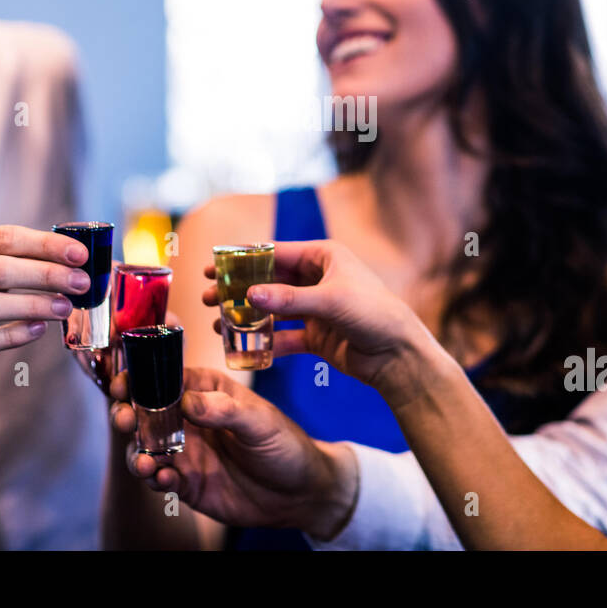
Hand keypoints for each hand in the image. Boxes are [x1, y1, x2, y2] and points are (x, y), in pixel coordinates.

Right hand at [0, 225, 89, 375]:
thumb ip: (6, 255)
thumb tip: (70, 256)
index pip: (2, 238)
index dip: (45, 246)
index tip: (80, 255)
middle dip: (47, 275)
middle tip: (81, 283)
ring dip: (33, 306)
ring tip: (65, 307)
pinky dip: (11, 336)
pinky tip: (38, 330)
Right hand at [108, 366, 357, 538]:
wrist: (299, 493)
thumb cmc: (284, 445)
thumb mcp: (261, 421)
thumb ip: (225, 409)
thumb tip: (186, 401)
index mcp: (205, 391)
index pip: (164, 376)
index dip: (139, 377)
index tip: (123, 383)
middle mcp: (188, 419)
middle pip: (144, 411)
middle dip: (125, 414)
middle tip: (124, 420)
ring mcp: (185, 451)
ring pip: (144, 447)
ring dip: (136, 453)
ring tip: (145, 463)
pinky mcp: (186, 483)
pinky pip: (160, 479)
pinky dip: (155, 479)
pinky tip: (165, 480)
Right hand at [203, 239, 435, 407]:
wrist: (399, 355)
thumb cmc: (374, 314)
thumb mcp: (331, 301)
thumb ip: (289, 299)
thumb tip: (249, 293)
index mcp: (324, 257)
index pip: (275, 252)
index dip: (242, 259)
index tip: (213, 266)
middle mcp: (317, 279)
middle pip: (269, 281)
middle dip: (237, 289)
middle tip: (207, 296)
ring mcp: (315, 308)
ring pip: (272, 309)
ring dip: (246, 316)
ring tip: (217, 322)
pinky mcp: (316, 335)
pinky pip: (283, 336)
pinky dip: (264, 341)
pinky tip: (241, 348)